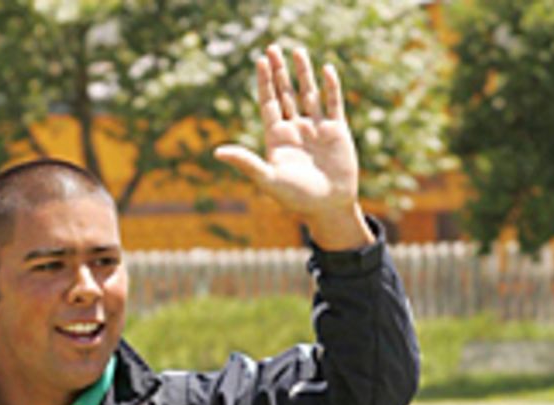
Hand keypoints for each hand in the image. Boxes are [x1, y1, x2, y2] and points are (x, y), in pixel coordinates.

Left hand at [214, 44, 367, 247]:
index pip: (268, 103)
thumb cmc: (297, 199)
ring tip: (296, 50)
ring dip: (303, 72)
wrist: (329, 208)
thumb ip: (246, 163)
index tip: (260, 60)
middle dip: (279, 71)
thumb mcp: (269, 179)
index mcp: (277, 138)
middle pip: (285, 93)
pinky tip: (326, 69)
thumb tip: (217, 152)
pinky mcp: (336, 131)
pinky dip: (330, 86)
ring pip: (308, 93)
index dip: (264, 82)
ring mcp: (316, 129)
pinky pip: (332, 103)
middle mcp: (295, 129)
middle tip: (272, 48)